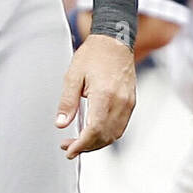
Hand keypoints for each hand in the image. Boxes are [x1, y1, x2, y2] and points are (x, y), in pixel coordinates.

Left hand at [55, 34, 136, 159]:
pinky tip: (94, 133)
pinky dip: (107, 135)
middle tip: (68, 147)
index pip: (95, 130)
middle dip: (86, 147)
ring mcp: (128, 103)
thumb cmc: (94, 54)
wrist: (114, 41)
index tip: (69, 150)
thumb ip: (67, 102)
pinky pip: (120, 126)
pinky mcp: (131, 102)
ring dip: (97, 143)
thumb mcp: (73, 76)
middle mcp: (120, 101)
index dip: (81, 145)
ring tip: (79, 142)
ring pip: (114, 135)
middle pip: (105, 136)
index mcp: (104, 94)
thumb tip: (61, 123)